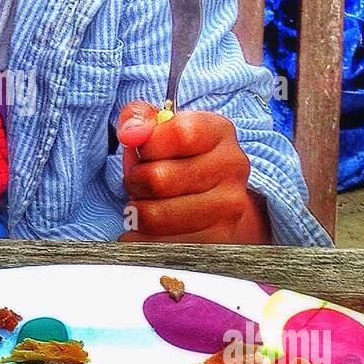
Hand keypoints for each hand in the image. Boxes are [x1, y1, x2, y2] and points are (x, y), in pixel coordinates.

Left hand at [115, 101, 270, 243]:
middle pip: (158, 178)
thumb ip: (139, 118)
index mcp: (219, 131)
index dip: (149, 145)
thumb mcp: (161, 129)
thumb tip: (130, 133)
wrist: (219, 204)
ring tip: (145, 205)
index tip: (146, 151)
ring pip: (155, 216)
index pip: (178, 133)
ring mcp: (229, 207)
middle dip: (135, 182)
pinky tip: (151, 229)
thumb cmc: (181, 160)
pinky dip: (142, 238)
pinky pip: (160, 245)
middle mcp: (232, 167)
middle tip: (139, 183)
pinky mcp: (218, 241)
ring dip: (137, 212)